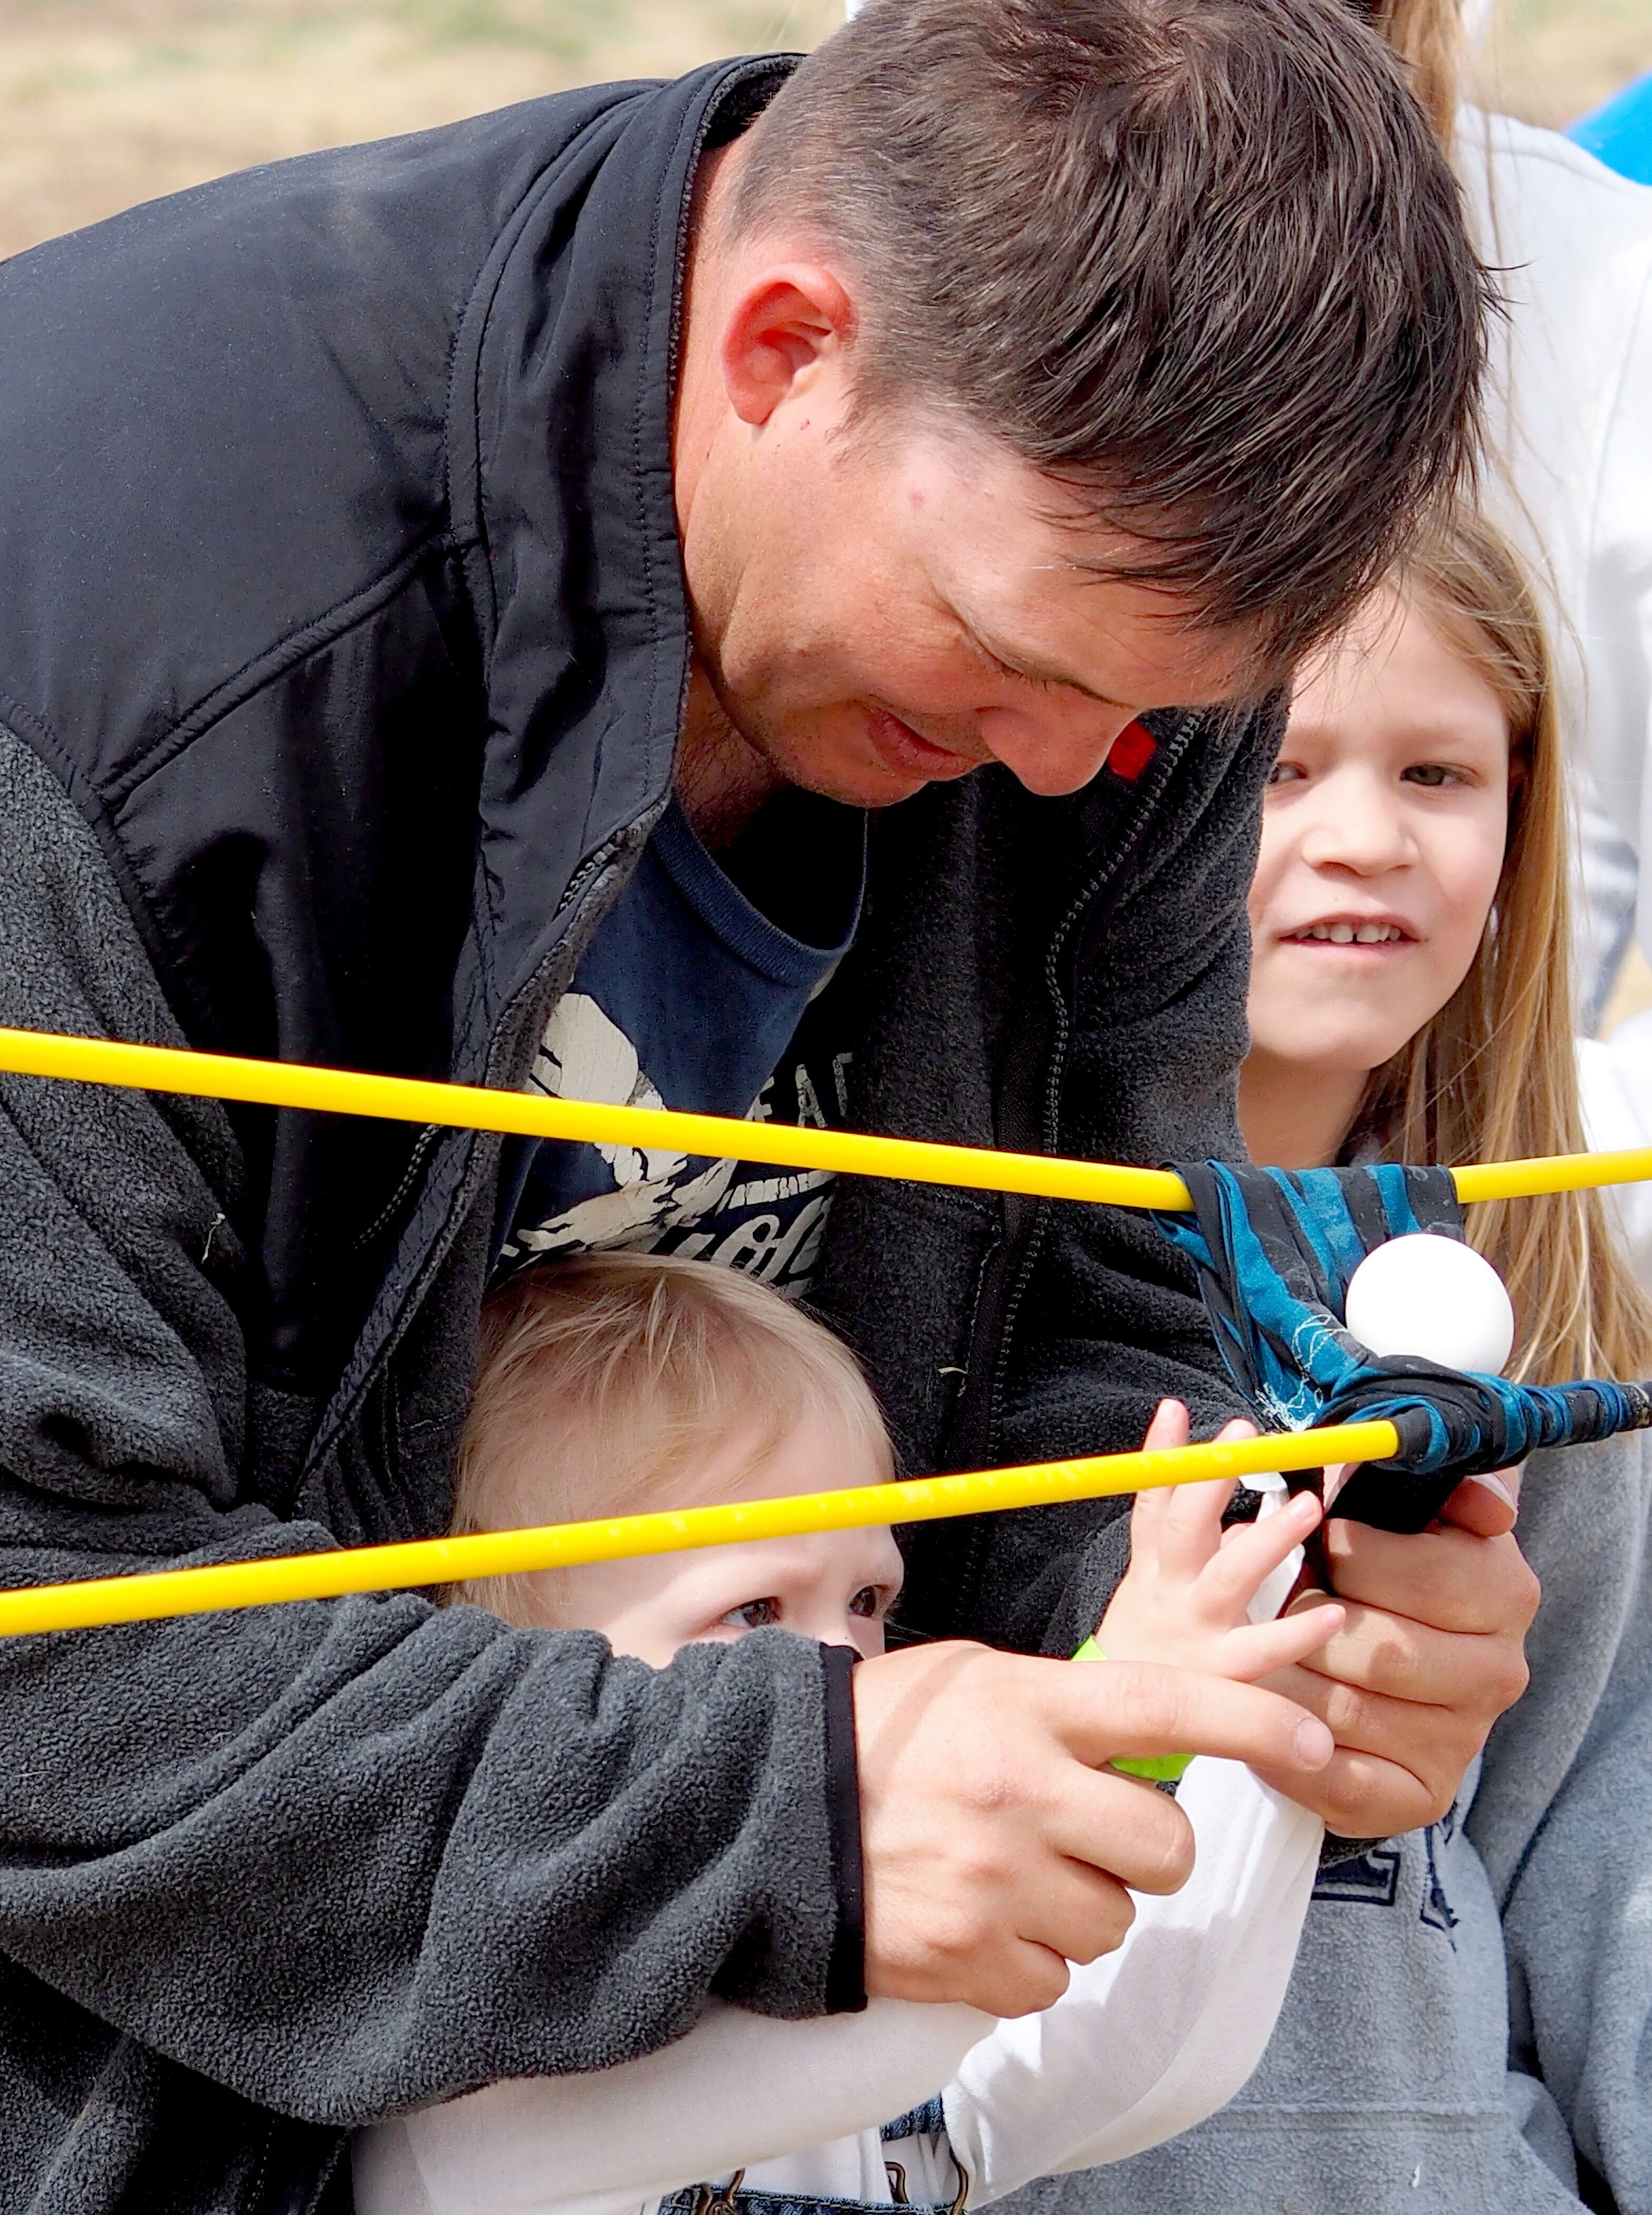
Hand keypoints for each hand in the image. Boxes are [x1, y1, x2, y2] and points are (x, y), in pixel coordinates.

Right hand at [853, 1638, 1333, 2015]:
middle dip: (1144, 1847)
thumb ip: (1067, 1706)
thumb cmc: (881, 1736)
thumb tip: (1159, 1740)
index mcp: (1029, 1708)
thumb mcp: (975, 1682)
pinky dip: (1030, 1960)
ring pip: (1115, 1923)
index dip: (1256, 1721)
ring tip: (1012, 1872)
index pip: (1169, 1705)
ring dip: (1080, 1907)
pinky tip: (981, 1917)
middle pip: (1163, 1846)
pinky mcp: (968, 1958)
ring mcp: (996, 1882)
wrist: (763, 1812)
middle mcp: (1022, 1792)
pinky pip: (1055, 1980)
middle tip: (1088, 1831)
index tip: (1316, 1742)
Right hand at [1099, 1401, 1343, 1678]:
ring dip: (1267, 1541)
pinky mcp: (1222, 1678)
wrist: (1121, 1720)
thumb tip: (1219, 1476)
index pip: (1152, 1499)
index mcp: (1153, 1564)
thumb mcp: (1153, 1574)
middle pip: (1183, 1527)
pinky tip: (1332, 1613)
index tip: (1176, 1409)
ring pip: (1226, 1578)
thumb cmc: (1152, 1632)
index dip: (1162, 1455)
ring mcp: (1195, 1632)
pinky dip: (1296, 1633)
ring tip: (1308, 1507)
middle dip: (1213, 1480)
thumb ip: (1183, 1522)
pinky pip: (1261, 1652)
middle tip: (1247, 1438)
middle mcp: (1170, 1591)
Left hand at [1251, 1466, 1536, 1837]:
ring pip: (1347, 1713)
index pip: (1420, 1575)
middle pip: (1382, 1651)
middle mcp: (1496, 1672)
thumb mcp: (1410, 1504)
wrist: (1384, 1659)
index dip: (1353, 1556)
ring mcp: (1461, 1741)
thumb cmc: (1385, 1565)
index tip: (1319, 1541)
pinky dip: (1284, 1752)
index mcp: (1504, 1592)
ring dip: (1281, 1682)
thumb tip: (1481, 1497)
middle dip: (1305, 1622)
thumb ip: (1433, 1479)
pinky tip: (1253, 1719)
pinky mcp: (1418, 1795)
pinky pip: (1339, 1782)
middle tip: (1269, 1601)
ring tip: (1242, 1654)